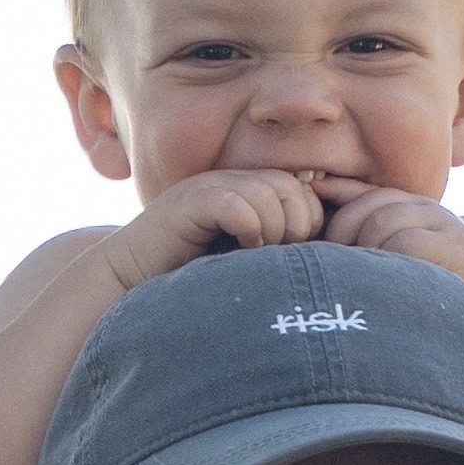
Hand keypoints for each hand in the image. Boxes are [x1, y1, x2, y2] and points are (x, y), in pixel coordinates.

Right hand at [102, 169, 327, 291]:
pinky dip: (245, 227)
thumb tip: (330, 261)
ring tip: (254, 256)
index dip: (310, 226)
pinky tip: (238, 250)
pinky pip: (235, 203)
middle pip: (294, 191)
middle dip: (296, 229)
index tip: (292, 256)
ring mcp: (211, 187)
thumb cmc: (198, 281)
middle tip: (274, 257)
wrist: (133, 281)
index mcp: (255, 193)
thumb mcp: (250, 264)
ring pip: (269, 194)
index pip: (307, 195)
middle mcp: (235, 183)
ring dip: (272, 231)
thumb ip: (283, 252)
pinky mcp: (189, 201)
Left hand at [316, 179, 463, 312]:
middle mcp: (427, 209)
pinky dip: (385, 257)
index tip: (305, 209)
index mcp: (413, 210)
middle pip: (367, 205)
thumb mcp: (406, 263)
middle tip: (329, 264)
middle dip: (340, 231)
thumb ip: (373, 247)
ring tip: (355, 277)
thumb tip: (321, 244)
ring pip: (381, 220)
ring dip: (361, 249)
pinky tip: (380, 281)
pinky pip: (403, 239)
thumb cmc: (442, 294)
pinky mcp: (452, 245)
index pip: (363, 191)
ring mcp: (442, 224)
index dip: (332, 196)